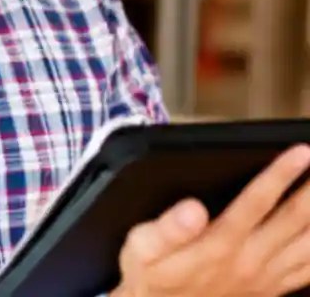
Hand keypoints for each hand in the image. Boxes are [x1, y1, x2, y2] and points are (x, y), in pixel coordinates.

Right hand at [111, 144, 309, 296]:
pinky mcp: (273, 288)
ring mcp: (266, 276)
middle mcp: (249, 259)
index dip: (280, 175)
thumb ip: (167, 229)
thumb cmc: (152, 276)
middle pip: (294, 219)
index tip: (301, 152)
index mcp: (219, 244)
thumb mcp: (143, 249)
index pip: (257, 202)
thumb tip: (192, 208)